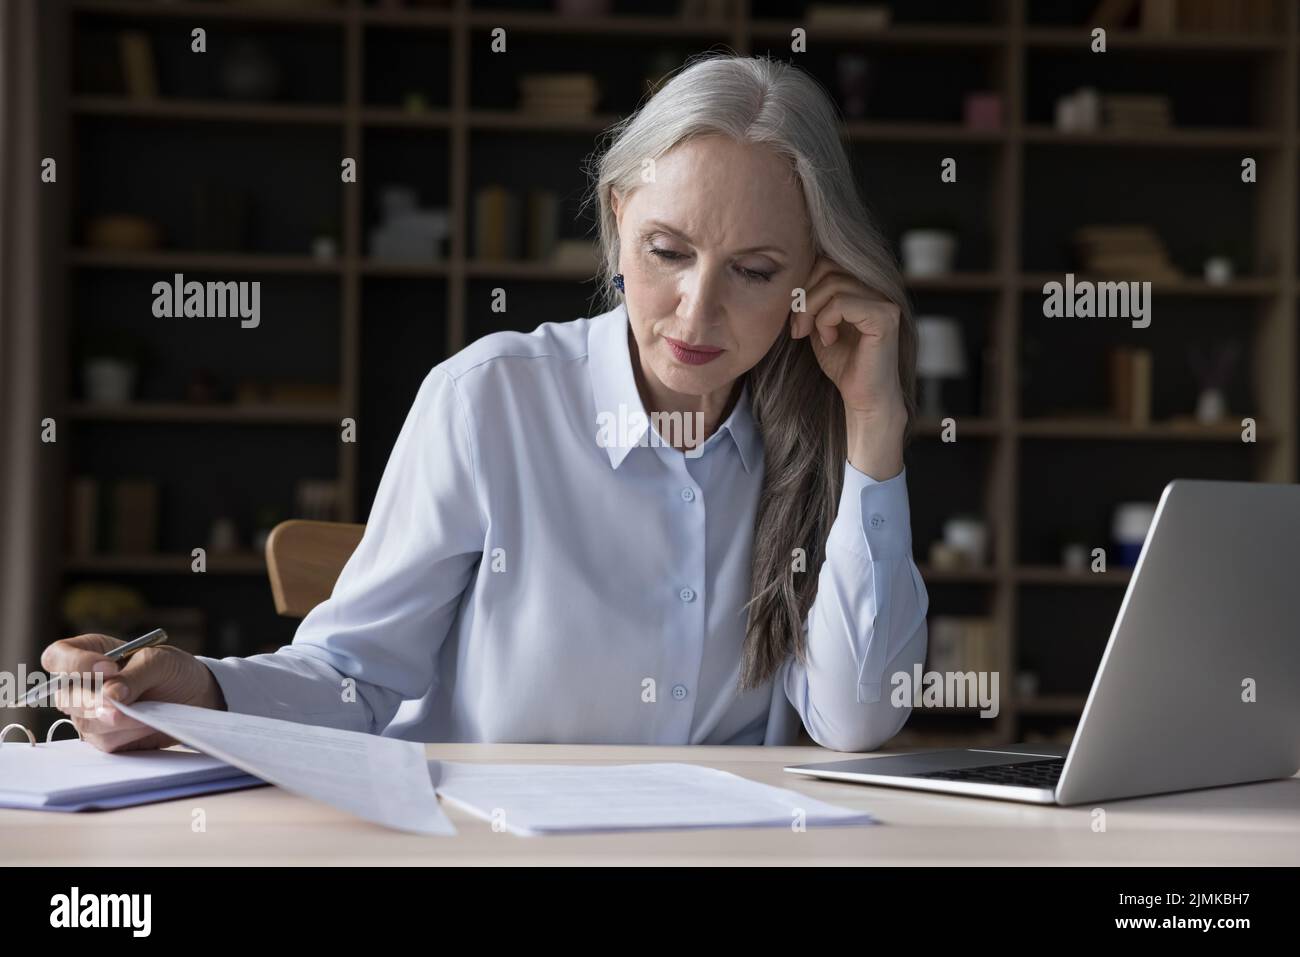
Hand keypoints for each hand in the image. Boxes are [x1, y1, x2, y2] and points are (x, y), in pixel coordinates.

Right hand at [39, 633, 226, 752]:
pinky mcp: (105, 737)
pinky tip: (149, 723)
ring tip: (148, 713)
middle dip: (96, 701)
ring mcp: (89, 714)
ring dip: (119, 720)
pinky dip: (130, 733)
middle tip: (123, 703)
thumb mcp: (159, 661)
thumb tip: (109, 696)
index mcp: (87, 654)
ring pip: (86, 723)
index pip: (58, 657)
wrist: (195, 695)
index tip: (107, 669)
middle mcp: (80, 686)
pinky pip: (107, 741)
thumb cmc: (171, 670)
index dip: (74, 664)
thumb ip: (134, 675)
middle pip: (66, 697)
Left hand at [790, 256, 905, 424]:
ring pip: (833, 284)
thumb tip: (791, 275)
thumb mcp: (819, 324)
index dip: (802, 285)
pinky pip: (842, 303)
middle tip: (797, 328)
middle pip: (827, 268)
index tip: (795, 319)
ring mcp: (884, 301)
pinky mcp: (885, 317)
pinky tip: (828, 340)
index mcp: (863, 287)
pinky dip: (825, 320)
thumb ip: (812, 299)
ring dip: (810, 310)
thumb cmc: (843, 364)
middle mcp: (878, 288)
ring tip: (808, 334)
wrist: (863, 398)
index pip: (825, 262)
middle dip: (803, 298)